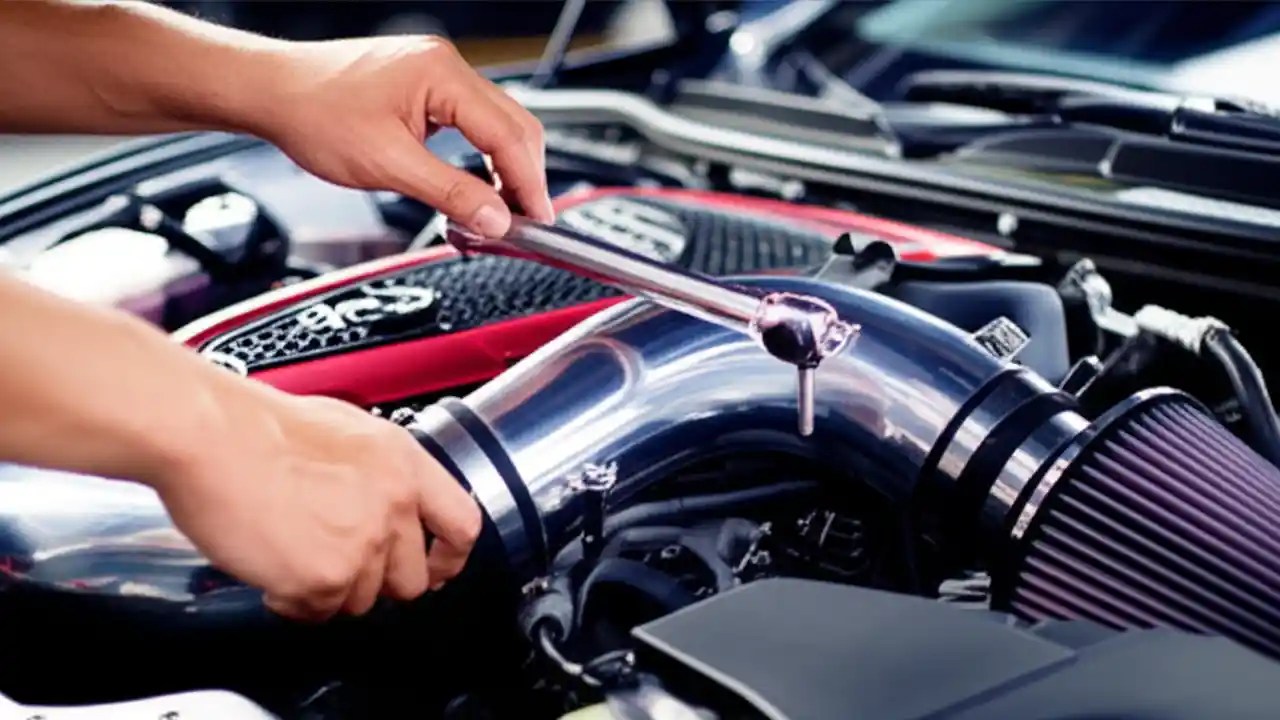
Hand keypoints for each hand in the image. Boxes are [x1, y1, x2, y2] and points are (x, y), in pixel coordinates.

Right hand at [152, 387, 481, 621]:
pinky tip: (270, 569)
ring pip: (361, 600)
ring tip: (290, 554)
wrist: (212, 434)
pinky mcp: (324, 578)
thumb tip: (387, 502)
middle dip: (375, 581)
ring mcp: (363, 546)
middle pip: (410, 579)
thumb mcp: (347, 429)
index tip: (435, 569)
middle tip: (338, 565)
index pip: (461, 526)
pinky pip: (317, 612)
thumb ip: (380, 471)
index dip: (448, 558)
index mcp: (405, 464)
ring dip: (328, 589)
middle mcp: (394, 505)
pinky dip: (292, 601)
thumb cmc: (258, 425)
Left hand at [254, 35, 554, 237]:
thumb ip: (451, 193)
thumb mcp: (388, 166)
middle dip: (525, 177)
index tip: (538, 220)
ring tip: (499, 213)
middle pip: (514, 126)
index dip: (529, 183)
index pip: (509, 134)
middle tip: (524, 223)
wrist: (270, 91)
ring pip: (496, 125)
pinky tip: (475, 187)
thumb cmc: (313, 114)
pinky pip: (472, 122)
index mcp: (442, 75)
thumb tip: (496, 219)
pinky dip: (481, 158)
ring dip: (504, 170)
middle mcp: (446, 66)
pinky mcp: (424, 87)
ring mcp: (436, 73)